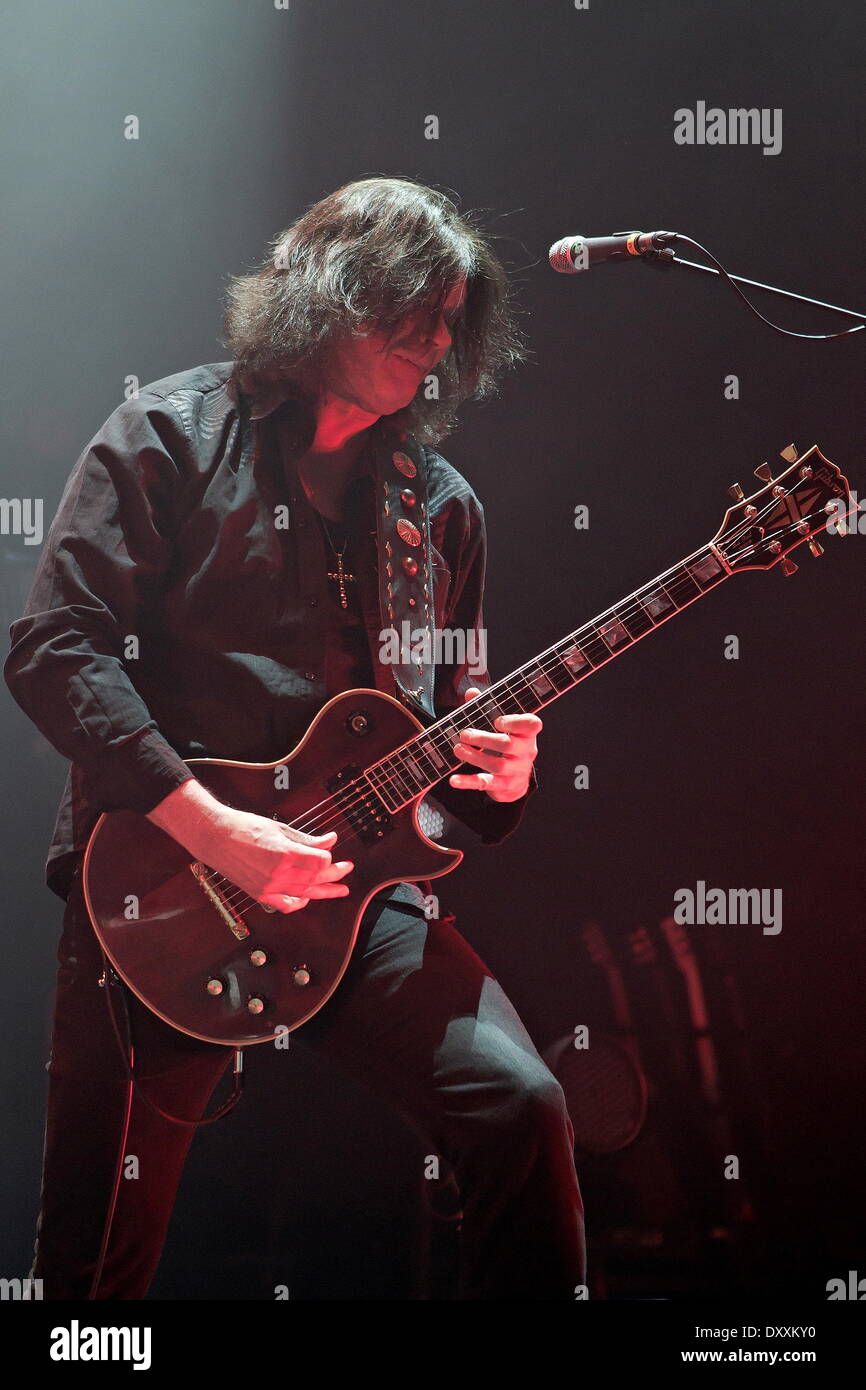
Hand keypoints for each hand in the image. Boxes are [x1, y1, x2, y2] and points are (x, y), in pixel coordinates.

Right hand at [194, 811, 353, 914]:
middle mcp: (277, 874)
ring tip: (340, 889)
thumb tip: (329, 840)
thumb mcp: (280, 828)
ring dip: (325, 891)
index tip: (329, 850)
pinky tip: (308, 898)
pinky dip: (299, 903)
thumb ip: (307, 839)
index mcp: (283, 854)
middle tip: (346, 868)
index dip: (328, 857)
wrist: (216, 838)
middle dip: (334, 874)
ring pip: (305, 893)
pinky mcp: (260, 894)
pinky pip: (285, 905)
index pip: (319, 862)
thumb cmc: (245, 828)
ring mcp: (268, 887)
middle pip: (315, 878)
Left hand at [447, 687, 541, 803]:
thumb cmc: (507, 744)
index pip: (531, 725)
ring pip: (497, 765)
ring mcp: (516, 771)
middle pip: (508, 745)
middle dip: (484, 738)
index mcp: (527, 733)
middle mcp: (526, 752)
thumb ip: (486, 708)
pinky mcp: (504, 786)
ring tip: (458, 749)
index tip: (498, 721)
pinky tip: (454, 780)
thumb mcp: (501, 726)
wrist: (516, 780)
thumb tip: (471, 692)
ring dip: (475, 757)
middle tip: (464, 734)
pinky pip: (486, 784)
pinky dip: (468, 782)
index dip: (516, 722)